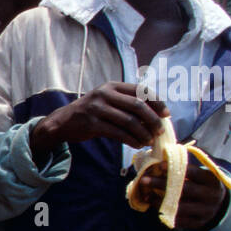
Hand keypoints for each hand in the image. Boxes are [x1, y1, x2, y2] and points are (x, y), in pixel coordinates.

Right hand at [31, 82, 168, 157]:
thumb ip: (127, 103)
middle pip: (137, 106)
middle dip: (152, 120)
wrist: (63, 121)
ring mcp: (97, 109)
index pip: (141, 90)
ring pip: (129, 122)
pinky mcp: (92, 124)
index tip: (166, 114)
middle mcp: (105, 94)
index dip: (157, 102)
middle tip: (160, 131)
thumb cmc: (91, 112)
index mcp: (112, 86)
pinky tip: (137, 145)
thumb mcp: (107, 100)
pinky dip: (131, 140)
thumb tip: (156, 115)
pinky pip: (118, 133)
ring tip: (149, 140)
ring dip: (143, 133)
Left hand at [134, 160, 228, 230]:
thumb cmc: (202, 185)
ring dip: (160, 201)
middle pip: (185, 189)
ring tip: (146, 196)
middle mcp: (211, 195)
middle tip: (143, 180)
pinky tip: (154, 206)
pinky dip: (165, 213)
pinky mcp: (199, 223)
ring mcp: (206, 211)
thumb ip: (184, 169)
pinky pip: (179, 219)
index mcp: (212, 180)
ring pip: (180, 206)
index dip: (177, 169)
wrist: (218, 205)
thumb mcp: (200, 175)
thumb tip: (162, 159)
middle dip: (162, 184)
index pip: (194, 172)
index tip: (159, 165)